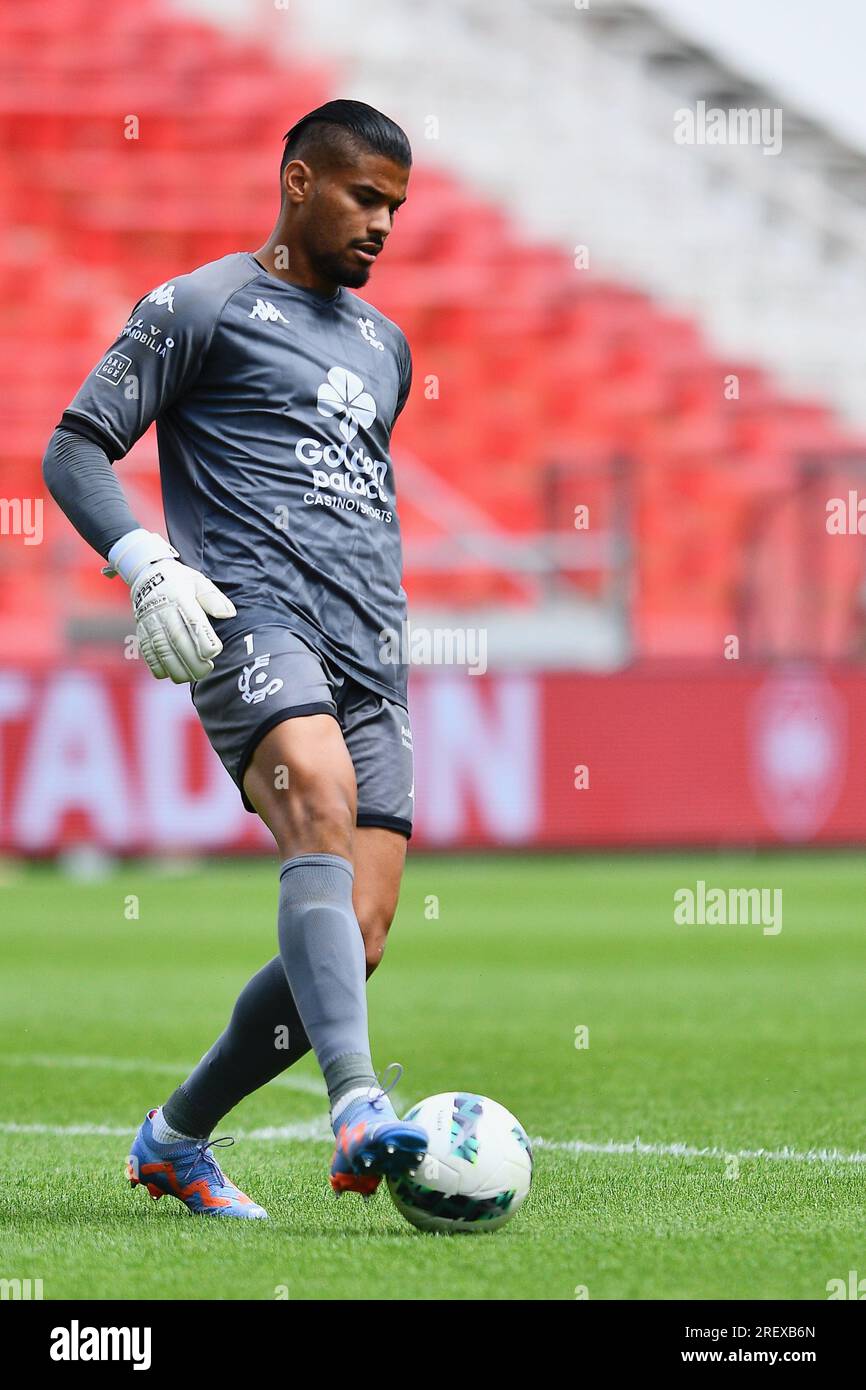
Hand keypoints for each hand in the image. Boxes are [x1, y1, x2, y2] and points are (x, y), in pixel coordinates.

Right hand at [103, 530, 235, 682]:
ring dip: (177, 667)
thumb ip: (213, 598)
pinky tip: (172, 675)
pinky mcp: (142, 632)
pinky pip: (148, 653)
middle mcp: (163, 610)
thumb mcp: (199, 581)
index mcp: (180, 597)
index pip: (192, 620)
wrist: (147, 575)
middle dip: (192, 659)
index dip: (203, 639)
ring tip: (193, 677)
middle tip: (207, 670)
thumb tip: (228, 613)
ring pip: (162, 650)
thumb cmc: (180, 582)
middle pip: (177, 639)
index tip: (214, 652)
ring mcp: (150, 622)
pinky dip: (158, 667)